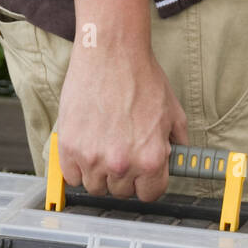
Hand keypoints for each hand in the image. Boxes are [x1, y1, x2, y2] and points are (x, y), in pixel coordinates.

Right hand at [55, 40, 187, 201]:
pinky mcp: (69, 147)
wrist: (111, 52)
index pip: (149, 194)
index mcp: (150, 158)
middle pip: (120, 192)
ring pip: (95, 187)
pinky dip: (77, 167)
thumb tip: (178, 158)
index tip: (142, 177)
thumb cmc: (140, 76)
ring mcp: (92, 157)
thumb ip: (178, 142)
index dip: (147, 183)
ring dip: (99, 174)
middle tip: (122, 154)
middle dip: (123, 177)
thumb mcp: (173, 112)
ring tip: (103, 149)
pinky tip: (86, 148)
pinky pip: (72, 176)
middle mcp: (122, 163)